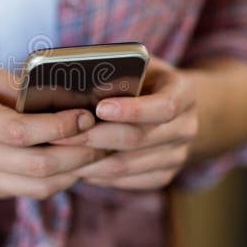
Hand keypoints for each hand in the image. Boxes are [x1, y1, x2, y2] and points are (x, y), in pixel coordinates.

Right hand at [0, 60, 101, 198]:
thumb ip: (11, 82)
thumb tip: (55, 93)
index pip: (24, 132)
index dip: (62, 127)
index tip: (87, 115)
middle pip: (38, 168)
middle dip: (79, 155)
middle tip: (103, 137)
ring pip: (37, 187)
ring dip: (72, 174)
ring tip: (94, 153)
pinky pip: (24, 191)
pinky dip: (53, 180)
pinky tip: (68, 162)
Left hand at [52, 57, 198, 189]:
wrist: (176, 107)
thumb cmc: (146, 79)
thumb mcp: (139, 65)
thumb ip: (119, 71)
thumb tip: (80, 80)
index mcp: (184, 93)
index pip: (163, 107)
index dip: (132, 110)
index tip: (100, 108)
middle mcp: (186, 128)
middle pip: (139, 139)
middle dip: (96, 137)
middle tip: (62, 134)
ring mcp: (177, 156)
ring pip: (127, 166)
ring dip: (90, 162)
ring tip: (60, 154)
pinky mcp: (164, 176)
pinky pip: (126, 181)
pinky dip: (98, 175)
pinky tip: (76, 166)